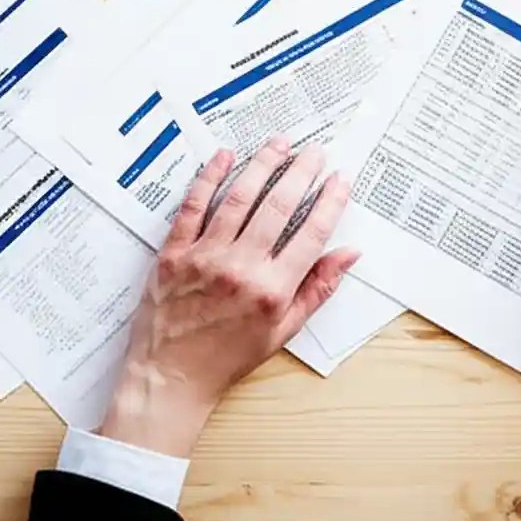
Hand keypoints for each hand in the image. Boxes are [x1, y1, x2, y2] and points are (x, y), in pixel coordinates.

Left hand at [99, 136, 359, 456]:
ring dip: (262, 165)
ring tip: (279, 144)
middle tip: (315, 151)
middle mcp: (241, 268)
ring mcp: (205, 257)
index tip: (340, 179)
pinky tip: (224, 157)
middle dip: (301, 173)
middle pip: (278, 206)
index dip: (329, 202)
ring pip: (239, 199)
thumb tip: (348, 254)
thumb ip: (318, 289)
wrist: (172, 376)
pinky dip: (209, 178)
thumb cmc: (228, 357)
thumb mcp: (283, 331)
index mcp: (273, 290)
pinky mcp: (174, 253)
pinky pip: (194, 206)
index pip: (311, 234)